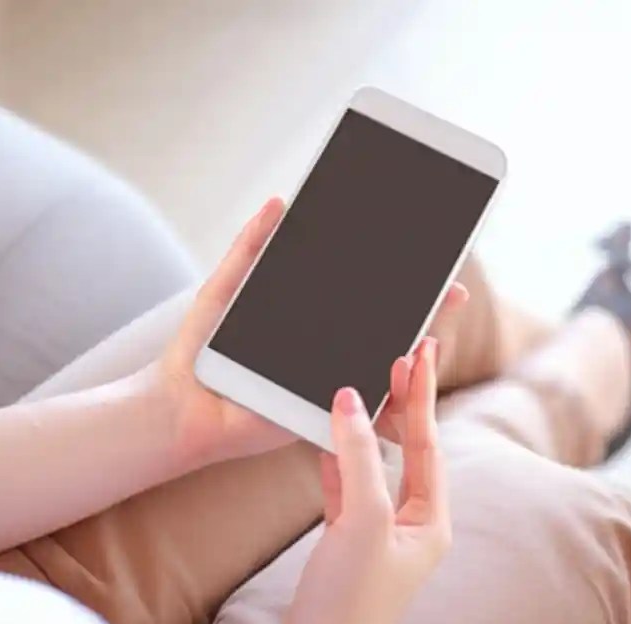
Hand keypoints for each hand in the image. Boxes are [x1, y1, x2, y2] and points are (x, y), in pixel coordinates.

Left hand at [157, 198, 468, 472]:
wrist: (178, 405)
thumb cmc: (199, 351)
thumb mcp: (226, 287)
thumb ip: (251, 247)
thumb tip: (278, 202)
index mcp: (308, 320)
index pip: (363, 296)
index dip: (397, 279)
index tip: (429, 257)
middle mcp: (323, 353)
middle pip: (383, 331)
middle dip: (422, 311)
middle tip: (452, 292)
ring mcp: (325, 385)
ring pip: (381, 370)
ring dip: (414, 355)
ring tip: (433, 333)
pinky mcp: (320, 415)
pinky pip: (362, 406)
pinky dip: (388, 395)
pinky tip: (404, 373)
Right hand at [282, 337, 450, 623]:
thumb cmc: (351, 600)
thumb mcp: (362, 520)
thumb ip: (360, 457)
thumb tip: (351, 402)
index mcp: (431, 518)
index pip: (429, 442)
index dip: (422, 394)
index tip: (420, 350)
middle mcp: (412, 522)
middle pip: (410, 447)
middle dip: (403, 403)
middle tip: (399, 353)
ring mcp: (380, 531)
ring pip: (376, 464)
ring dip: (369, 426)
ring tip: (365, 382)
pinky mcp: (348, 542)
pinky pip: (347, 487)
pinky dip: (338, 459)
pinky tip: (327, 435)